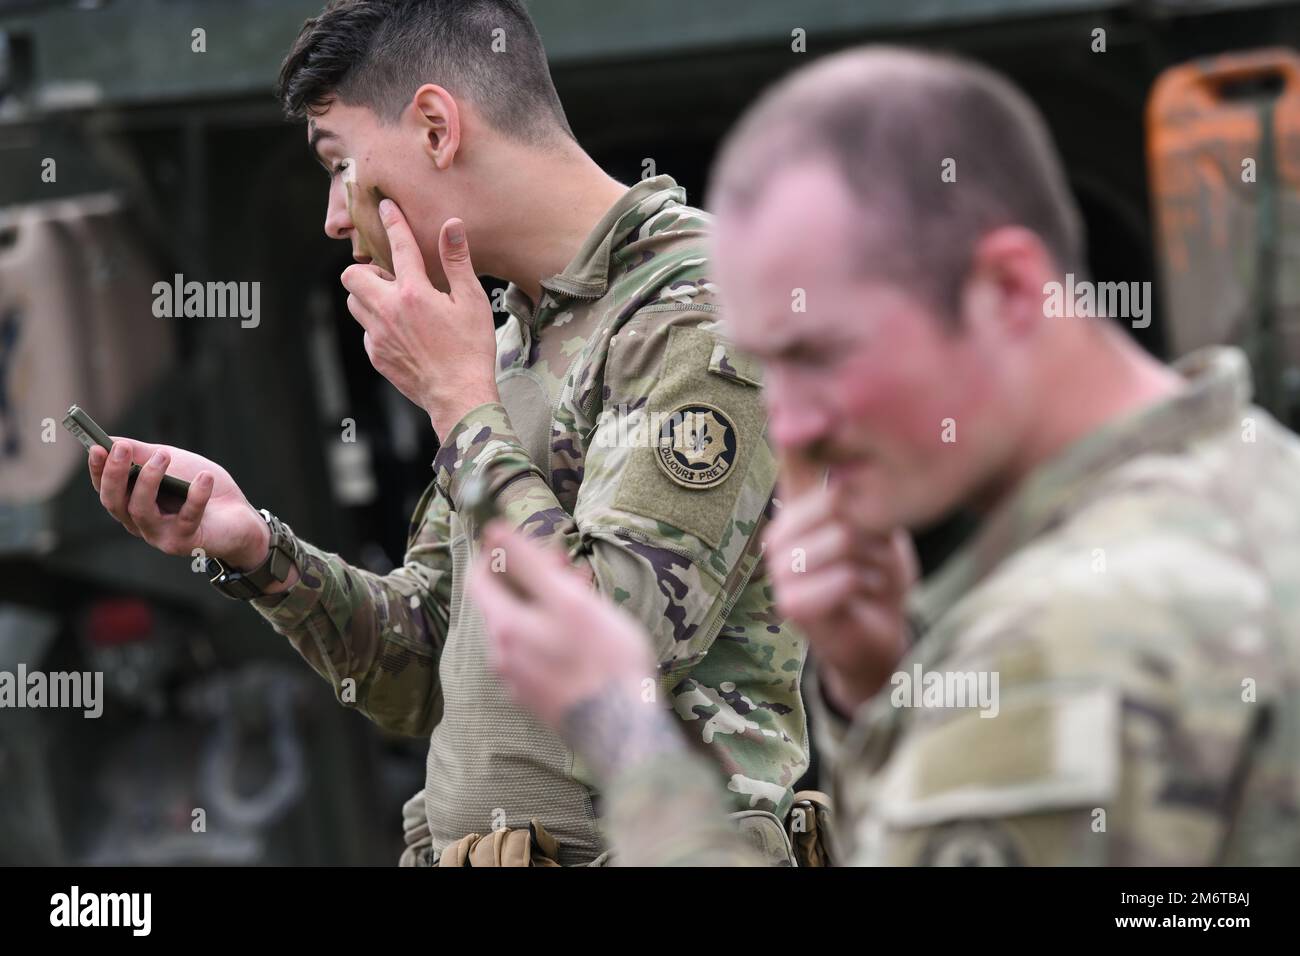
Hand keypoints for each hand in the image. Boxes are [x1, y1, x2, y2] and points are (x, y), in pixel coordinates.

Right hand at [88, 438, 269, 570]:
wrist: (239, 517)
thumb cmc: (201, 488)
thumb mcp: (173, 464)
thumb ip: (145, 454)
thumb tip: (113, 440)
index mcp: (132, 504)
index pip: (105, 489)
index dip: (98, 469)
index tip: (97, 447)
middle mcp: (140, 524)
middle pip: (115, 502)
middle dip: (114, 473)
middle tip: (122, 448)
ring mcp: (161, 536)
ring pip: (141, 510)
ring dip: (149, 480)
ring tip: (164, 456)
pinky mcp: (184, 542)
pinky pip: (186, 518)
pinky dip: (196, 495)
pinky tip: (204, 477)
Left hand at [340, 201, 498, 437]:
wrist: (458, 395)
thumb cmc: (470, 349)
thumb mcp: (472, 301)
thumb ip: (457, 261)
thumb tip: (451, 225)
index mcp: (414, 293)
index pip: (399, 247)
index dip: (393, 222)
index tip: (386, 207)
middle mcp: (388, 310)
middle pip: (353, 275)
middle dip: (367, 269)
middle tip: (392, 277)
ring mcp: (378, 335)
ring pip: (354, 303)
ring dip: (368, 295)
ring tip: (395, 302)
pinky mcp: (376, 355)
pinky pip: (366, 331)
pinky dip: (377, 324)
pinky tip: (401, 331)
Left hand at [469, 524, 669, 778]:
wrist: (622, 728)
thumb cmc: (602, 658)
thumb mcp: (568, 599)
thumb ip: (528, 564)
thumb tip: (493, 531)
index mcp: (505, 628)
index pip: (480, 579)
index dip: (496, 553)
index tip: (522, 541)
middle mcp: (501, 656)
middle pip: (505, 604)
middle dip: (533, 579)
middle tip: (569, 567)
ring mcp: (517, 682)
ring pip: (523, 630)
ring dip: (547, 606)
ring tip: (584, 596)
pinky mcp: (537, 699)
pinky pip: (534, 655)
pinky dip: (551, 635)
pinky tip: (583, 634)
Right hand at [766, 452, 918, 714]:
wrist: (880, 634)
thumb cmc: (877, 573)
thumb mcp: (876, 522)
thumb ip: (860, 488)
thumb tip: (847, 439)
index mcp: (796, 509)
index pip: (793, 460)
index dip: (796, 435)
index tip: (801, 429)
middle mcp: (778, 534)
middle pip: (837, 501)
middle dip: (874, 528)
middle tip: (880, 553)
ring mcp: (779, 569)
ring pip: (844, 538)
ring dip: (874, 559)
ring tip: (873, 573)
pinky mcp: (789, 602)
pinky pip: (843, 576)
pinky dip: (866, 585)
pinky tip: (863, 594)